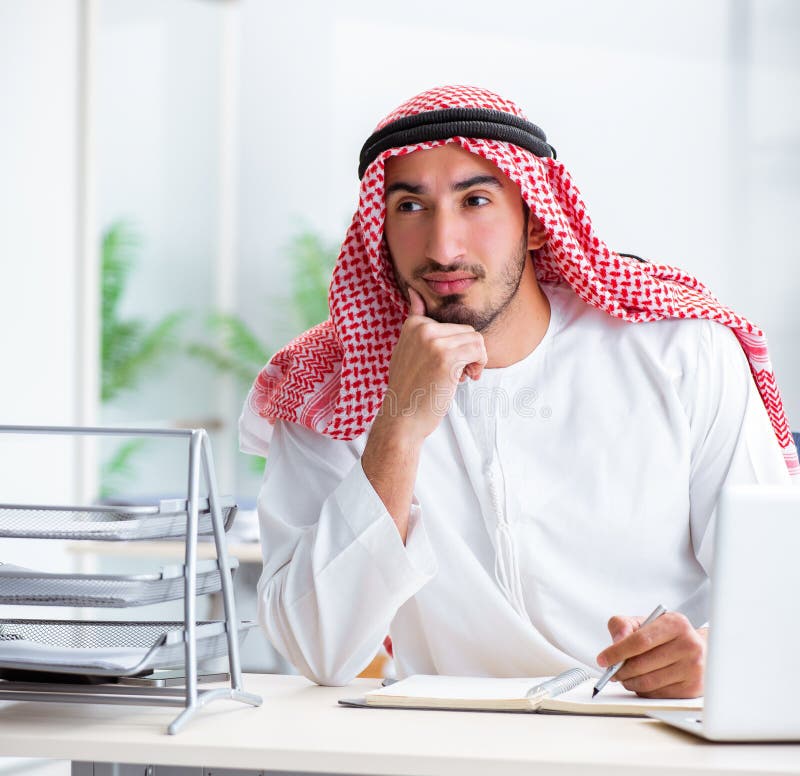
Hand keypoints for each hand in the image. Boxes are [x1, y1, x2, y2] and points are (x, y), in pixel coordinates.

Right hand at [377, 287, 486, 441]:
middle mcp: (422, 329)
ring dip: (474, 360)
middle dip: (467, 353)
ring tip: (460, 376)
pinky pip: (479, 351)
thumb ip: (414, 321)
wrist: (401, 418)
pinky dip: (478, 366)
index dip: (456, 346)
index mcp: (413, 325)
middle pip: (467, 331)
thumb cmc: (408, 388)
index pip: (453, 325)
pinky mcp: (446, 358)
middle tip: (456, 374)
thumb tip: (414, 291)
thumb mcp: (406, 349)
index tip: (444, 365)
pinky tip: (465, 379)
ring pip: (476, 339)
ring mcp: (433, 342)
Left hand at [596, 612, 706, 698]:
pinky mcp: (693, 688)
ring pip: (648, 682)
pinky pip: (657, 694)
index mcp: (675, 624)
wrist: (700, 649)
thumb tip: (616, 641)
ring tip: (625, 676)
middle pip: (641, 664)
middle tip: (612, 671)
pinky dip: (643, 691)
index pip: (640, 640)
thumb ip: (624, 625)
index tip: (603, 659)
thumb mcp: (647, 622)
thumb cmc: (669, 636)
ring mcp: (693, 669)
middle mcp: (688, 645)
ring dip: (629, 682)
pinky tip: (642, 682)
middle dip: (620, 670)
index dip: (617, 651)